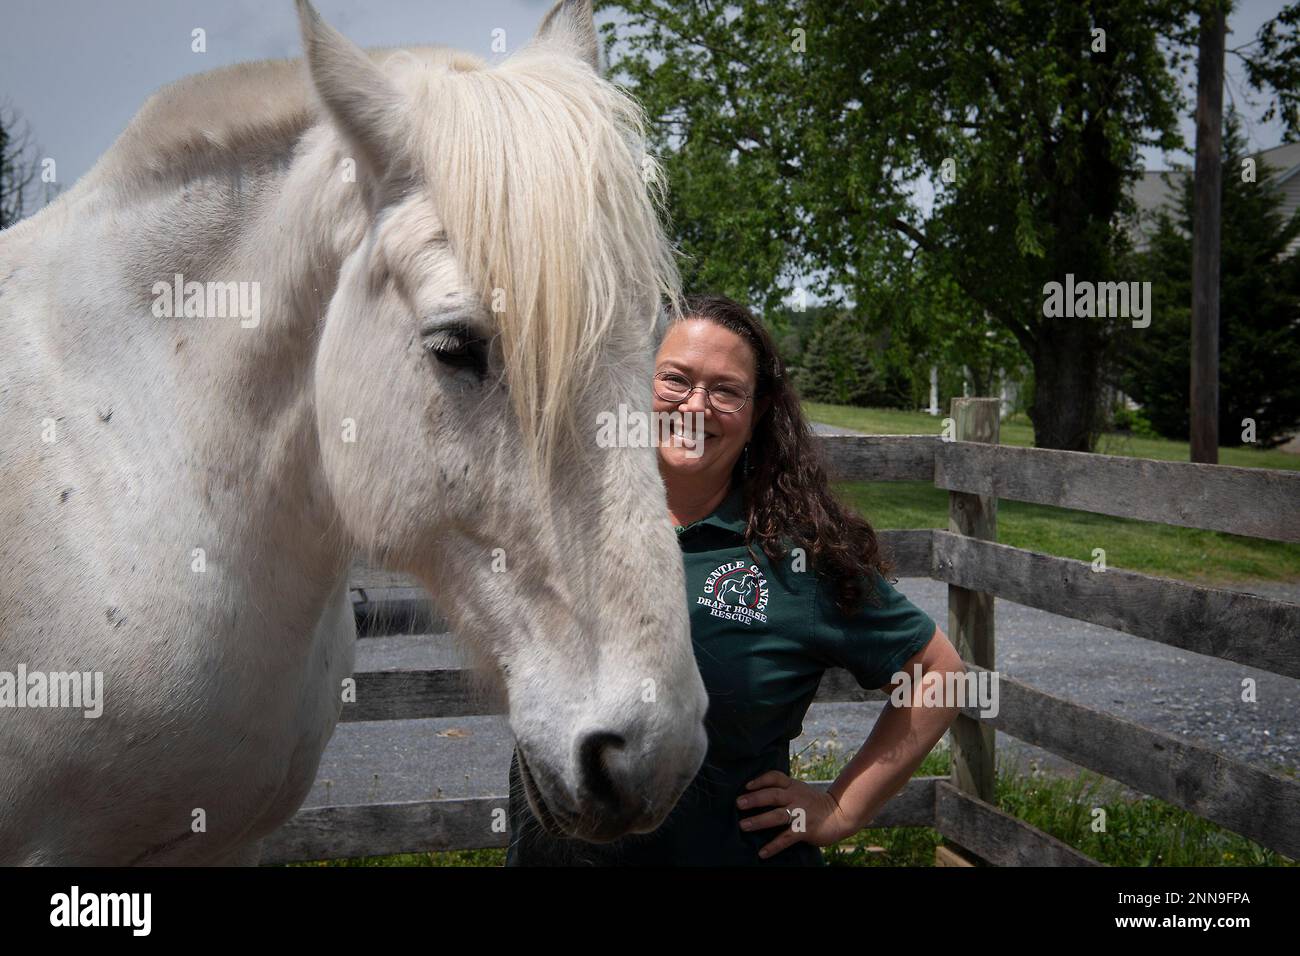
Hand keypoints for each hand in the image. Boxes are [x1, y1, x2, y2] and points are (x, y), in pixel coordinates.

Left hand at [736, 770, 857, 858]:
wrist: (839, 815)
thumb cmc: (813, 803)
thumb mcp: (799, 790)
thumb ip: (783, 790)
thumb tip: (755, 793)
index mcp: (793, 786)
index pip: (775, 777)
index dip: (760, 780)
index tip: (746, 786)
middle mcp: (796, 797)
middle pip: (773, 795)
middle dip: (755, 799)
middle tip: (739, 803)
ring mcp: (801, 814)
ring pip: (777, 816)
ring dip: (759, 821)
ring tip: (743, 825)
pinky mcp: (805, 830)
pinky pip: (786, 838)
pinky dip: (774, 846)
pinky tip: (762, 852)